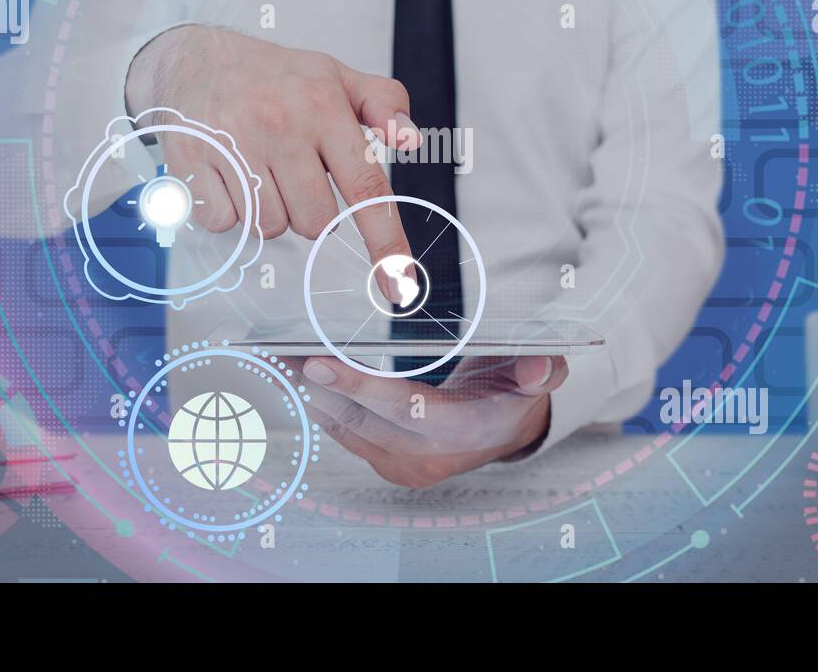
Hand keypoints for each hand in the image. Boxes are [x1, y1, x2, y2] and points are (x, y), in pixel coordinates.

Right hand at [126, 25, 420, 294]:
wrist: (197, 57)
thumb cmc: (276, 78)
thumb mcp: (337, 76)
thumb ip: (384, 104)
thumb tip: (411, 140)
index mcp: (323, 106)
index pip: (365, 188)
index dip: (386, 242)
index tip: (400, 284)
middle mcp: (280, 124)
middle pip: (315, 222)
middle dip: (311, 212)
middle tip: (295, 176)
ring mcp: (233, 142)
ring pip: (270, 227)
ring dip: (270, 211)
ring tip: (260, 170)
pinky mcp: (192, 158)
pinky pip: (226, 223)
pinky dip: (230, 211)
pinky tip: (227, 175)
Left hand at [295, 354, 566, 487]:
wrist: (502, 429)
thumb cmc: (514, 391)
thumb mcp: (538, 376)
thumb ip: (541, 371)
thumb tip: (541, 367)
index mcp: (464, 431)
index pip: (405, 409)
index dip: (360, 388)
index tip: (318, 364)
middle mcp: (428, 456)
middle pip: (363, 421)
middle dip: (318, 387)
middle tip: (279, 353)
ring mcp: (401, 464)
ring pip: (345, 428)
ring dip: (309, 394)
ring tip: (276, 358)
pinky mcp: (383, 461)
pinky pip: (343, 432)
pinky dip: (318, 402)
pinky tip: (294, 376)